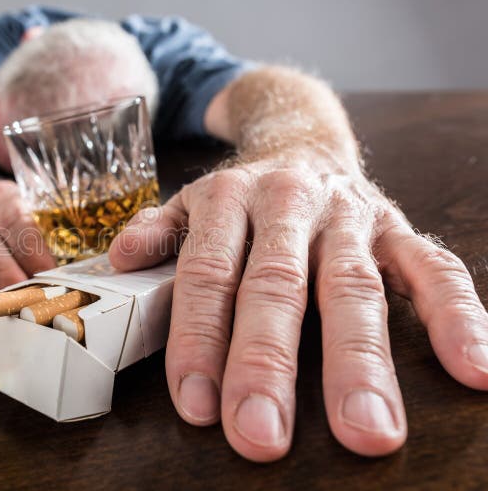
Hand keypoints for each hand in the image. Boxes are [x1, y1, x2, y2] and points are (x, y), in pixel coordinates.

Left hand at [109, 157, 487, 461]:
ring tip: (369, 430)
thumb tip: (119, 260)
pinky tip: (474, 370)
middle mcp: (287, 204)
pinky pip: (435, 269)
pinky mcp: (398, 227)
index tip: (197, 405)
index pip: (208, 275)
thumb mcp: (190, 200)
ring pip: (353, 289)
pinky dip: (458, 317)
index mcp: (228, 199)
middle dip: (269, 364)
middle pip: (278, 287)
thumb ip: (158, 231)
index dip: (200, 340)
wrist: (302, 137)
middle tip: (262, 434)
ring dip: (360, 361)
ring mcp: (348, 216)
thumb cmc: (241, 192)